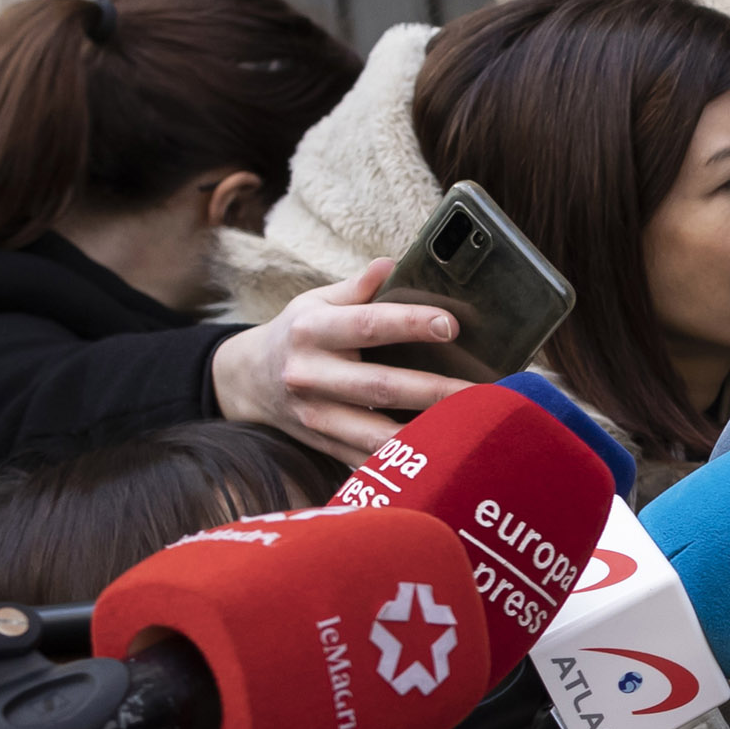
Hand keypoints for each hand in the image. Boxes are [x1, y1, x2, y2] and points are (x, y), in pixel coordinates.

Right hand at [212, 259, 464, 463]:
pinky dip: (401, 464)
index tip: (451, 325)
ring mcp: (314, 416)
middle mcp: (310, 374)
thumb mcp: (315, 302)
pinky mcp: (321, 445)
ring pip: (374, 434)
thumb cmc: (296, 333)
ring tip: (469, 431)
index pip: (368, 325)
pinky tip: (438, 460)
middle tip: (483, 392)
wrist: (246, 380)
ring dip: (424, 437)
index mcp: (313, 331)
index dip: (410, 324)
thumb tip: (394, 264)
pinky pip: (366, 459)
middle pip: (380, 386)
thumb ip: (357, 287)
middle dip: (434, 390)